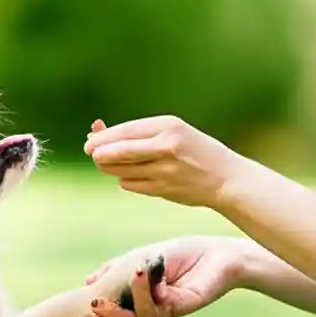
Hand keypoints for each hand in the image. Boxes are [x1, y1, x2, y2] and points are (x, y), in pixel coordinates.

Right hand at [76, 237, 249, 316]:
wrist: (219, 254)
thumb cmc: (182, 254)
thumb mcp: (142, 256)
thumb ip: (117, 269)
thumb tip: (89, 282)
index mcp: (139, 297)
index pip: (113, 310)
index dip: (97, 315)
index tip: (82, 311)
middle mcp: (150, 307)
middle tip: (92, 309)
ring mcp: (164, 309)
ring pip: (138, 313)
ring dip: (131, 294)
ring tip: (131, 272)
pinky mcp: (179, 307)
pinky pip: (157, 304)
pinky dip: (147, 287)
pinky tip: (144, 270)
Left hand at [83, 116, 250, 208]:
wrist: (226, 179)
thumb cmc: (196, 150)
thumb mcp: (174, 131)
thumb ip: (139, 133)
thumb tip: (95, 134)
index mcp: (169, 126)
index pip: (125, 131)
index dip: (102, 138)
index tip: (89, 142)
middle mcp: (166, 147)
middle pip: (118, 152)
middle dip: (99, 154)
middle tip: (92, 153)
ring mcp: (165, 171)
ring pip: (121, 171)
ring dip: (111, 167)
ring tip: (114, 162)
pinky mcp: (163, 190)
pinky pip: (130, 185)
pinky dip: (126, 180)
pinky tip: (134, 174)